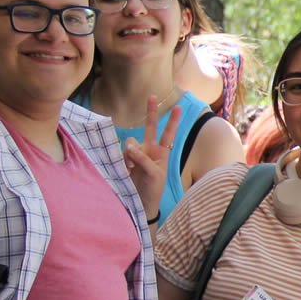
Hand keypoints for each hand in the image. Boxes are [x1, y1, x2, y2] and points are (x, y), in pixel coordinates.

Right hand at [122, 96, 181, 222]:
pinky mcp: (125, 159)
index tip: (178, 106)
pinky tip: (127, 170)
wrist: (141, 203)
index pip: (168, 134)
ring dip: (131, 154)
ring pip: (130, 143)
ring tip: (132, 169)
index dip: (172, 121)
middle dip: (150, 112)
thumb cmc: (152, 189)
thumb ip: (143, 159)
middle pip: (149, 127)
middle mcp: (149, 150)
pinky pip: (122, 153)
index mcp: (162, 153)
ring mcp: (136, 154)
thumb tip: (129, 144)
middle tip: (152, 96)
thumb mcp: (153, 175)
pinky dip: (124, 160)